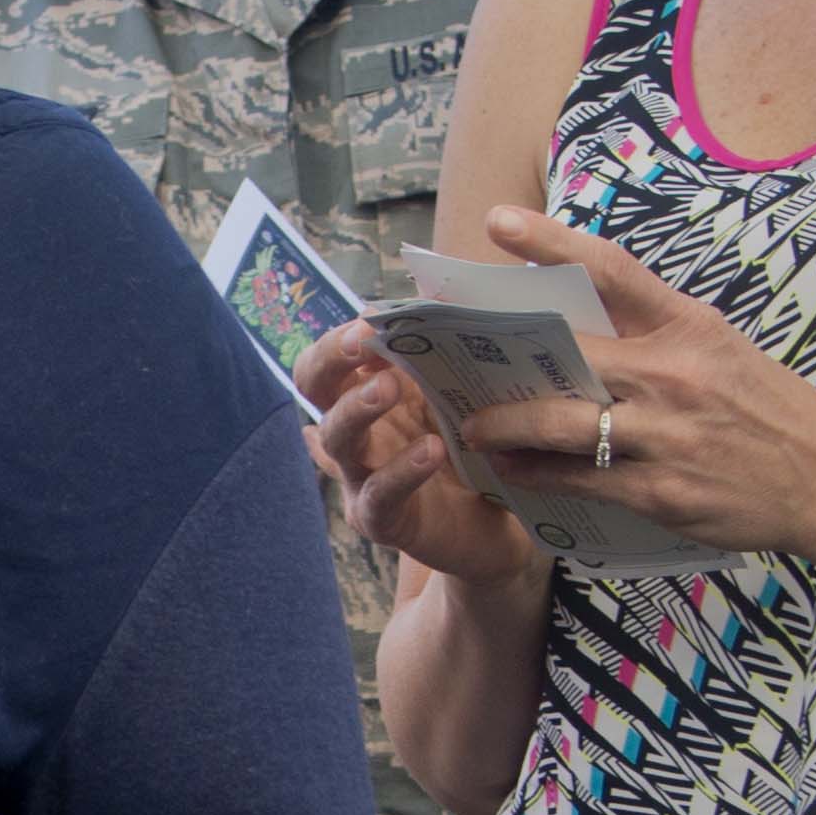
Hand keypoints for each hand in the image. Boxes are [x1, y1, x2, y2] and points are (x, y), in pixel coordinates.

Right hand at [303, 322, 548, 599]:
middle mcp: (355, 432)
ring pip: (338, 440)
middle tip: (363, 340)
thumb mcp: (462, 393)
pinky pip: (380, 496)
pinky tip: (429, 450)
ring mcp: (361, 479)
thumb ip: (444, 349)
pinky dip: (401, 471)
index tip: (371, 319)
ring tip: (389, 387)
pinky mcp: (384, 522)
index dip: (338, 337)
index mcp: (367, 393)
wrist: (501, 526)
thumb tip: (435, 288)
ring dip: (358, 407)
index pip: (327, 359)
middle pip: (314, 388)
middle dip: (332, 360)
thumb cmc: (473, 449)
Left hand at [440, 209, 815, 562]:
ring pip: (562, 425)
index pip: (612, 270)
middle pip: (569, 354)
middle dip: (504, 358)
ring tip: (475, 428)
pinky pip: (583, 480)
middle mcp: (675, 375)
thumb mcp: (721, 347)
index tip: (498, 221)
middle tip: (453, 359)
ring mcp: (668, 435)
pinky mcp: (665, 491)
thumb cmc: (769, 407)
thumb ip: (656, 329)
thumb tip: (581, 311)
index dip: (551, 241)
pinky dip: (539, 475)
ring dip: (507, 426)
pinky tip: (515, 473)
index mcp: (690, 327)